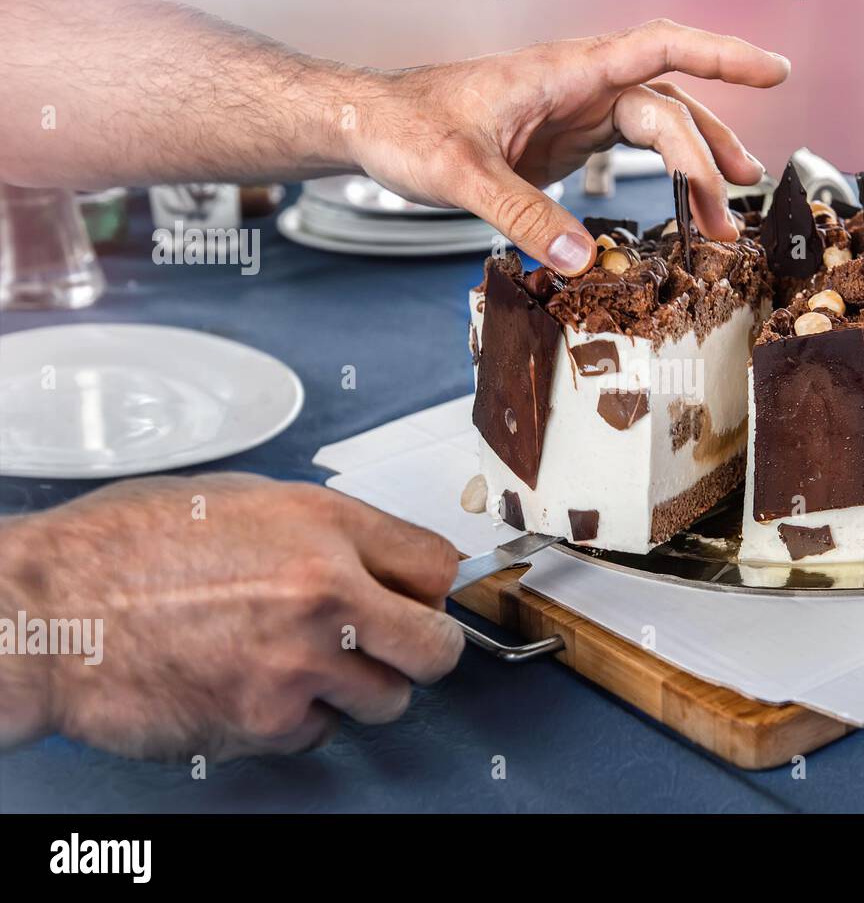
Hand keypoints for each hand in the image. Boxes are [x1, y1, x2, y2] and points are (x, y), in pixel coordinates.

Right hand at [0, 474, 463, 760]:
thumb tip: (382, 562)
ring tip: (302, 663)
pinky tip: (254, 686)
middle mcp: (326, 595)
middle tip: (392, 646)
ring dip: (357, 689)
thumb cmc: (128, 547)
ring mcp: (298, 666)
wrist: (49, 610)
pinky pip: (320, 733)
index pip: (441, 567)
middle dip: (421, 650)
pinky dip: (298, 719)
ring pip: (385, 701)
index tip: (426, 601)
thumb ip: (328, 533)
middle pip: (438, 649)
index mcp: (324, 527)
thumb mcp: (247, 501)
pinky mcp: (265, 723)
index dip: (436, 590)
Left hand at [345, 19, 788, 274]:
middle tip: (732, 210)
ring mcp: (572, 112)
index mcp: (563, 75)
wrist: (372, 126)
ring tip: (723, 217)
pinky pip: (628, 148)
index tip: (772, 70)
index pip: (658, 51)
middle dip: (708, 154)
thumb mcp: (458, 175)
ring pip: (654, 127)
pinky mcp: (562, 139)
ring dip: (692, 168)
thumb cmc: (405, 127)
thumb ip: (520, 215)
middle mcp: (577, 87)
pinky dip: (659, 174)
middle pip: (667, 106)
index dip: (721, 56)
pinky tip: (676, 202)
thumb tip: (578, 258)